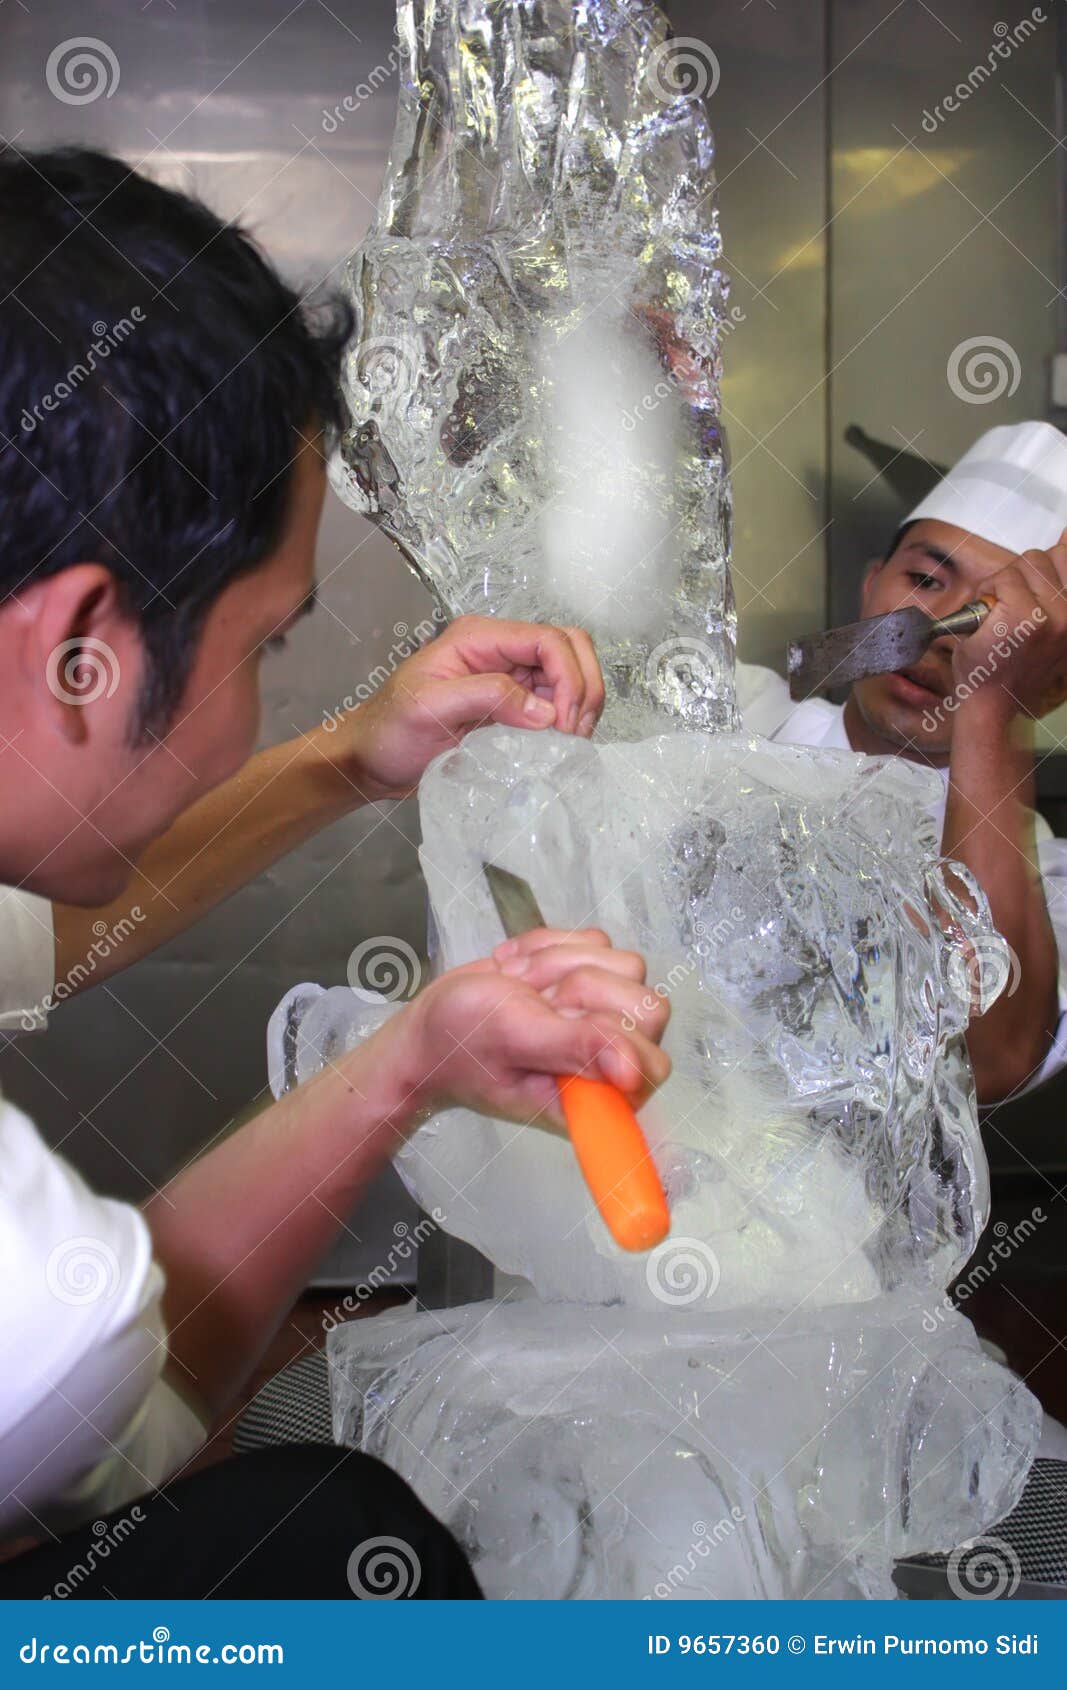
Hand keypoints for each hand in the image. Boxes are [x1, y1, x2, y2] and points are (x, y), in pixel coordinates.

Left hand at [326, 615, 605, 800]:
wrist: (371, 759)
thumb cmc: (389, 730)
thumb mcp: (430, 709)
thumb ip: (487, 698)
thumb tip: (546, 711)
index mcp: (478, 637)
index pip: (547, 639)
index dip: (569, 677)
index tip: (565, 723)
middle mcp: (499, 649)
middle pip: (569, 647)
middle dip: (583, 685)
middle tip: (576, 732)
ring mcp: (509, 675)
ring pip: (568, 672)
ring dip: (581, 702)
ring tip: (572, 740)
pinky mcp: (512, 703)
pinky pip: (556, 700)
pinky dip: (568, 717)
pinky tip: (560, 743)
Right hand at [377, 926, 669, 1132]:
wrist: (428, 1023)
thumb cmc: (460, 1044)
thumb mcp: (515, 1039)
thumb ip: (577, 1048)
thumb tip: (634, 1072)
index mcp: (598, 1094)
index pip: (654, 1062)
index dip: (611, 1031)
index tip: (558, 1027)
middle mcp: (610, 1057)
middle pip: (646, 1003)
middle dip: (580, 989)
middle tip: (532, 1003)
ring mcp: (602, 1014)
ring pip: (623, 965)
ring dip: (560, 966)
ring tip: (520, 989)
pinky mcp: (589, 977)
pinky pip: (596, 942)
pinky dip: (551, 946)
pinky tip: (519, 972)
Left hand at [954, 527, 1066, 719]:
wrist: (990, 704)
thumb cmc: (1008, 667)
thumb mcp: (1046, 627)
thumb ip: (1054, 587)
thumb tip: (1066, 536)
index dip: (1049, 559)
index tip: (1031, 582)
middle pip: (1042, 556)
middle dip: (1018, 574)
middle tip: (1006, 606)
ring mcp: (1051, 615)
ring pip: (1022, 564)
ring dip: (1002, 583)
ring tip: (996, 614)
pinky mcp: (1024, 616)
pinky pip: (1002, 579)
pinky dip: (987, 592)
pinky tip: (986, 619)